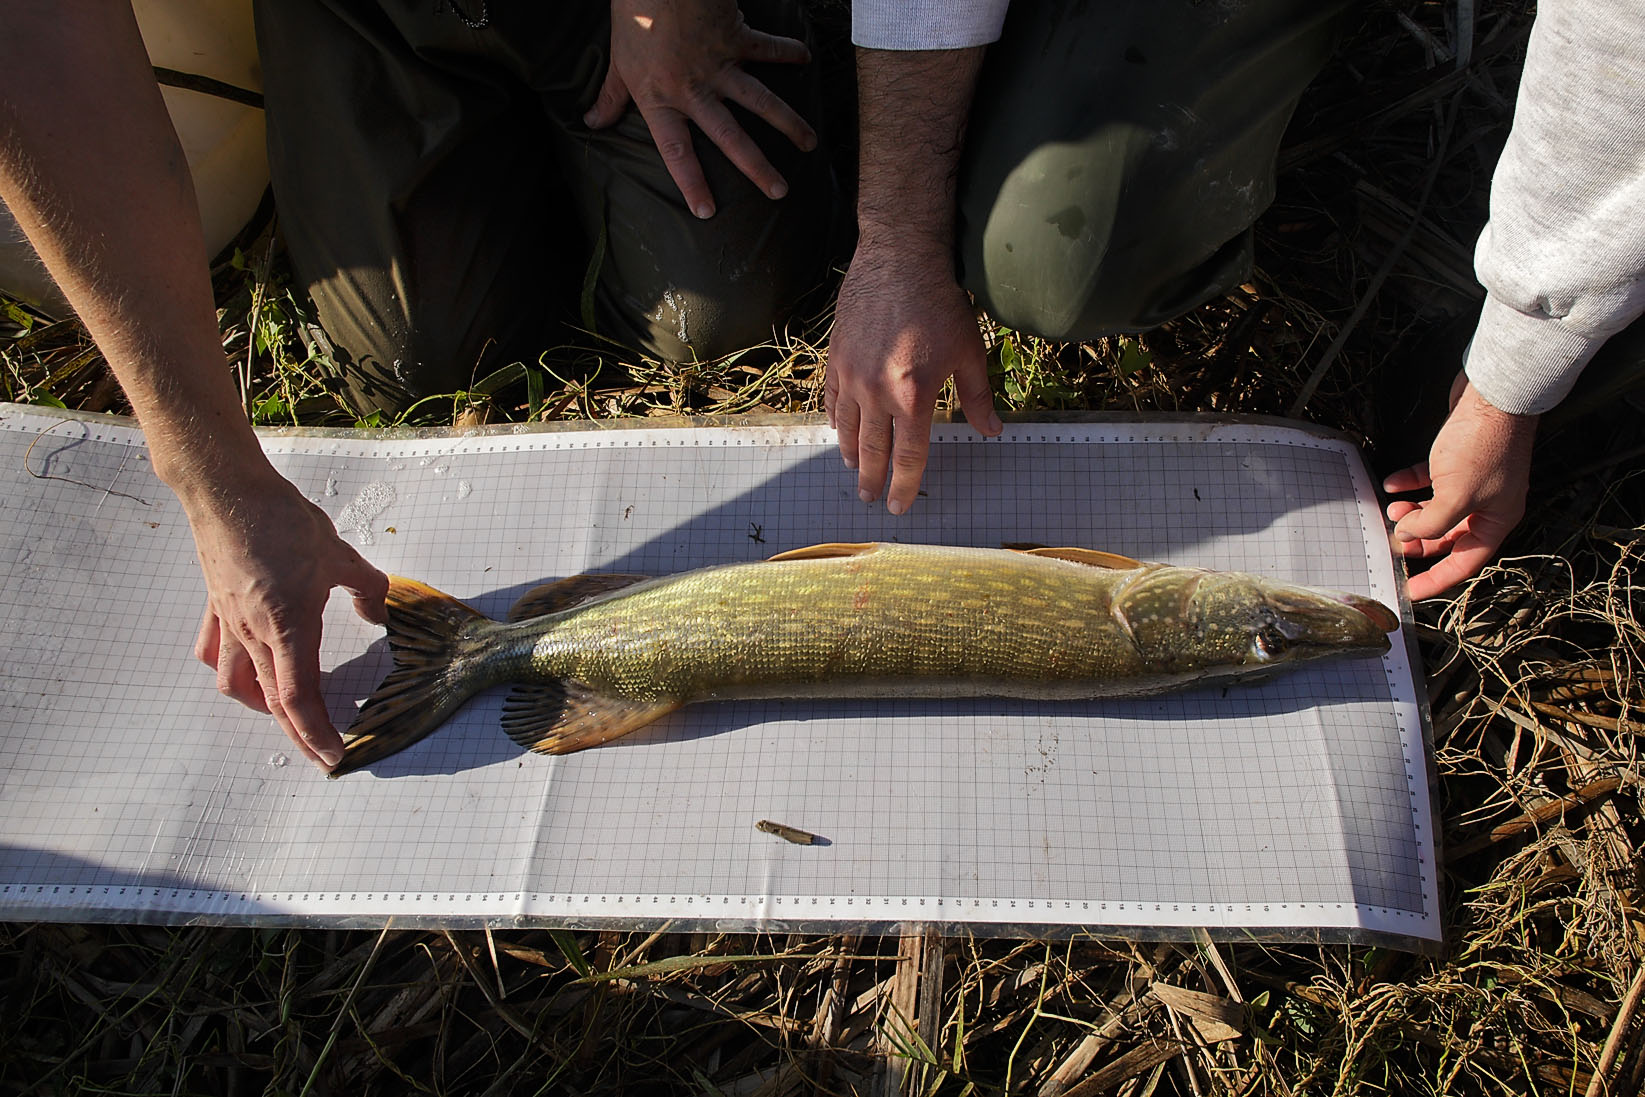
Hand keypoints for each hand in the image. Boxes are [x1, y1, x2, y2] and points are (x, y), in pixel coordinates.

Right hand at [188, 477, 387, 767]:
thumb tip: (377, 613)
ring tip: (285, 715)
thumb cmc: (281, 520)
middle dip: (300, 736)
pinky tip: (245, 671)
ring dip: (262, 709)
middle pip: (273, 702)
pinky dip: (232, 672)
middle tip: (321, 755)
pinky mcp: (217, 607)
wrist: (227, 491)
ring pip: (237, 685)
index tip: (334, 756)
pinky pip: (216, 654)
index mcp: (289, 626)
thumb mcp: (340, 554)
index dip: (316, 733)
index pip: (299, 697)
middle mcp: (254, 633)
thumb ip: (367, 588)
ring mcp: (230, 622)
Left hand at [584, 0, 817, 217]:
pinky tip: (805, 59)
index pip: (677, 152)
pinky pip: (767, 49)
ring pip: (760, 102)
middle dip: (757, 168)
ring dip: (788, 123)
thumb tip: (592, 123)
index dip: (691, 183)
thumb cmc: (634, 17)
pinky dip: (786, 52)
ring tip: (809, 144)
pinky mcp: (737, 38)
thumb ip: (611, 96)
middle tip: (778, 192)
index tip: (706, 212)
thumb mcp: (618, 61)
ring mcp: (720, 66)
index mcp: (662, 99)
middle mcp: (695, 90)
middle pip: (731, 137)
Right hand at [825, 236, 1001, 513]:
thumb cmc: (941, 304)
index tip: (900, 505)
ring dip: (852, 454)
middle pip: (873, 450)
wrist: (900, 259)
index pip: (908, 456)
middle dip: (872, 479)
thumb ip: (977, 397)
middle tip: (870, 498)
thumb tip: (992, 431)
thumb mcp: (969, 351)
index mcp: (914, 396)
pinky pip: (832, 399)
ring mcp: (852, 376)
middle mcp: (878, 392)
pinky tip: (839, 430)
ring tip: (854, 469)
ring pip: (848, 429)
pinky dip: (836, 420)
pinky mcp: (837, 357)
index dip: (905, 485)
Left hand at [1382, 374, 1537, 600]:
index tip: (1413, 591)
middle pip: (1449, 535)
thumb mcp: (1456, 495)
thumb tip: (1408, 536)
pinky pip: (1429, 479)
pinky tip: (1392, 483)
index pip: (1465, 561)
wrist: (1493, 395)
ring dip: (1412, 512)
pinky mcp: (1459, 458)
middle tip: (1394, 542)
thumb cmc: (1485, 444)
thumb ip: (1432, 523)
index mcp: (1497, 519)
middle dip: (1419, 540)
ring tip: (1392, 509)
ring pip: (1437, 508)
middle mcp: (1488, 503)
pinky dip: (1409, 484)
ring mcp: (1474, 480)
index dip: (1438, 579)